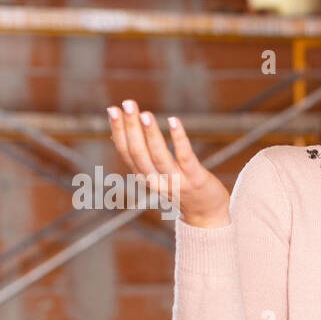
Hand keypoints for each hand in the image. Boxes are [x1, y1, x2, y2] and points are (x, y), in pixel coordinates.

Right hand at [106, 99, 230, 226]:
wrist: (208, 216)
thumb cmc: (181, 190)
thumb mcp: (156, 176)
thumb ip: (139, 159)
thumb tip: (114, 136)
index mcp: (144, 177)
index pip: (126, 153)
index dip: (118, 131)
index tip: (112, 110)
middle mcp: (156, 181)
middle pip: (139, 153)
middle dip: (131, 127)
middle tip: (127, 103)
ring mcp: (176, 181)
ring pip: (159, 156)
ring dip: (151, 133)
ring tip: (145, 113)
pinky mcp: (196, 179)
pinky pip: (185, 156)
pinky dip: (178, 138)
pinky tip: (173, 121)